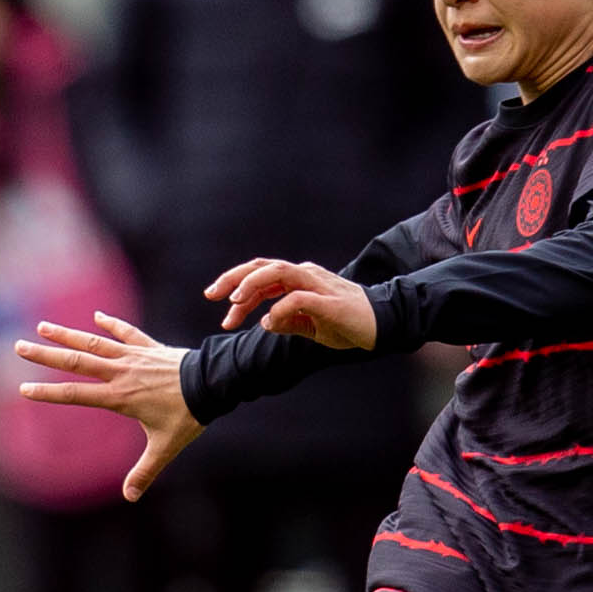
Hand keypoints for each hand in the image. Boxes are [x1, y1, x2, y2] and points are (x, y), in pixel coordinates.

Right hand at [12, 310, 202, 500]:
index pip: (75, 394)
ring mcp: (134, 357)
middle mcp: (120, 373)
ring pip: (93, 342)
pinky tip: (96, 316)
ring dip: (67, 334)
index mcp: (119, 397)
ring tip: (43, 325)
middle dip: (46, 355)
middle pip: (76, 361)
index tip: (24, 389)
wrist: (213, 384)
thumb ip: (145, 472)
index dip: (48, 392)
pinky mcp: (149, 348)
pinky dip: (111, 324)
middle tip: (19, 346)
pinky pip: (127, 333)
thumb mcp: (165, 447)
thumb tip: (130, 497)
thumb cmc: (188, 416)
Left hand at [204, 255, 374, 350]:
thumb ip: (286, 321)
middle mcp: (305, 275)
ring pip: (278, 273)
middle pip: (263, 267)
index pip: (260, 274)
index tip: (215, 302)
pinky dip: (279, 308)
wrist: (382, 324)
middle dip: (233, 279)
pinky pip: (299, 298)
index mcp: (298, 279)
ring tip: (234, 303)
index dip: (235, 285)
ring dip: (252, 285)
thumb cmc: (345, 322)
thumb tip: (263, 322)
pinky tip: (268, 323)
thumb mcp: (309, 324)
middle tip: (211, 295)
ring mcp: (318, 285)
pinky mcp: (329, 301)